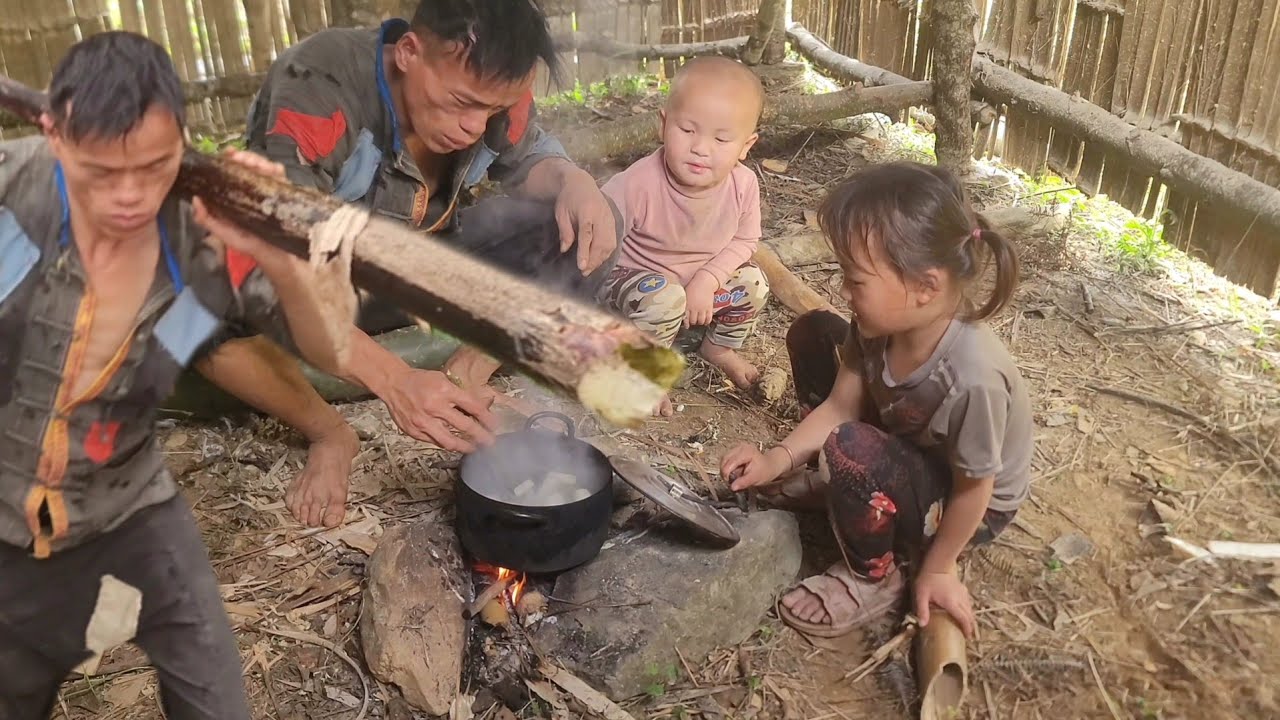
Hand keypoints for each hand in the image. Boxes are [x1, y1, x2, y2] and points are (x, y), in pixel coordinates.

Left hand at [193, 149, 293, 267]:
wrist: (274, 255)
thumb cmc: (249, 243)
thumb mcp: (223, 233)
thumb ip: (207, 219)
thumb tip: (196, 199)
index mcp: (235, 192)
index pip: (232, 169)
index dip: (229, 159)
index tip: (227, 153)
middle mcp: (252, 187)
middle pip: (250, 163)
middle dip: (246, 156)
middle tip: (240, 158)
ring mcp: (268, 189)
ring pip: (265, 166)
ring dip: (259, 161)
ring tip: (255, 164)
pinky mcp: (283, 192)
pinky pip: (281, 176)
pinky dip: (275, 169)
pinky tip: (271, 170)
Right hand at [380, 368, 499, 452]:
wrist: (393, 384)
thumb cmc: (419, 380)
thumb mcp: (443, 380)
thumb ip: (459, 394)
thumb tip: (479, 407)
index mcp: (445, 391)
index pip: (473, 407)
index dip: (487, 418)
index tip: (494, 425)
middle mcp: (435, 407)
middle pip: (465, 426)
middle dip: (481, 436)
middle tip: (490, 442)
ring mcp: (424, 421)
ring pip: (450, 441)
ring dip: (465, 447)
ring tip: (474, 449)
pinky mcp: (414, 431)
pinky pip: (435, 442)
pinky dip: (446, 444)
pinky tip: (454, 445)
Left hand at [555, 172, 617, 274]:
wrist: (581, 183)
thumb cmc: (568, 198)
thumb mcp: (561, 212)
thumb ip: (565, 231)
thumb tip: (565, 249)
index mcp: (587, 210)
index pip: (587, 234)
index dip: (585, 251)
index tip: (581, 266)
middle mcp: (601, 215)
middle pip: (601, 242)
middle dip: (593, 259)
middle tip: (584, 272)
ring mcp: (609, 218)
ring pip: (609, 243)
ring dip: (601, 259)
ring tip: (590, 268)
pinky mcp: (613, 221)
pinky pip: (613, 241)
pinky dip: (606, 253)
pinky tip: (599, 260)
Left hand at [684, 272, 717, 327]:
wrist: (704, 282)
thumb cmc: (693, 286)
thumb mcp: (685, 294)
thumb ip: (683, 303)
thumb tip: (680, 311)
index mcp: (687, 305)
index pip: (685, 318)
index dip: (686, 323)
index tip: (687, 326)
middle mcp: (694, 308)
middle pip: (693, 321)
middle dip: (693, 322)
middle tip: (693, 321)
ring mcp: (702, 308)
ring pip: (701, 321)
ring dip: (699, 322)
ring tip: (699, 321)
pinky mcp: (709, 308)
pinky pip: (708, 318)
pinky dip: (707, 321)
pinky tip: (705, 321)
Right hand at [721, 443, 788, 490]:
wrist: (770, 465)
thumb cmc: (765, 471)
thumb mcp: (755, 478)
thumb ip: (743, 482)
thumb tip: (732, 487)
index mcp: (746, 452)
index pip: (729, 463)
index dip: (726, 475)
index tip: (729, 483)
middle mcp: (740, 447)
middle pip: (724, 460)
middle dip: (725, 472)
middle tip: (731, 481)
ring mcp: (737, 448)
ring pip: (723, 460)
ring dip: (726, 470)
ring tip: (735, 476)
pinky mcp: (735, 451)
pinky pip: (726, 460)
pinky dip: (728, 467)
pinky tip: (735, 472)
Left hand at [913, 567, 975, 637]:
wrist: (936, 565)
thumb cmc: (927, 580)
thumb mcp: (921, 595)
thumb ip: (922, 610)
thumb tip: (922, 625)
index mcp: (951, 602)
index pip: (963, 618)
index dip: (967, 629)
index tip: (968, 637)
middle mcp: (960, 599)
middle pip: (969, 615)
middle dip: (970, 626)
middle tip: (968, 635)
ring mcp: (963, 593)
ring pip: (970, 609)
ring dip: (970, 618)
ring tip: (966, 626)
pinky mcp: (963, 589)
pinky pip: (968, 603)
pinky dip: (968, 610)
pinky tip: (963, 613)